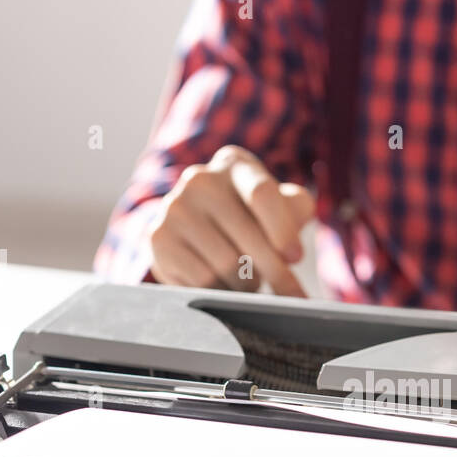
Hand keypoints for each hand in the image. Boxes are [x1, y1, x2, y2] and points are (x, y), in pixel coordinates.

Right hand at [148, 145, 314, 294]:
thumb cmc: (251, 216)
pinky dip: (221, 292)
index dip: (282, 230)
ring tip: (249, 281)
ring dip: (246, 284)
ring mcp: (175, 207)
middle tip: (288, 293)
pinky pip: (201, 281)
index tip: (295, 258)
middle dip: (274, 272)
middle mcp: (200, 179)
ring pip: (226, 265)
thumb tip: (291, 254)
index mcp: (235, 164)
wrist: (197, 226)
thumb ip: (296, 214)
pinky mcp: (159, 238)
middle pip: (246, 237)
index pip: (262, 194)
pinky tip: (226, 286)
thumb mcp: (280, 205)